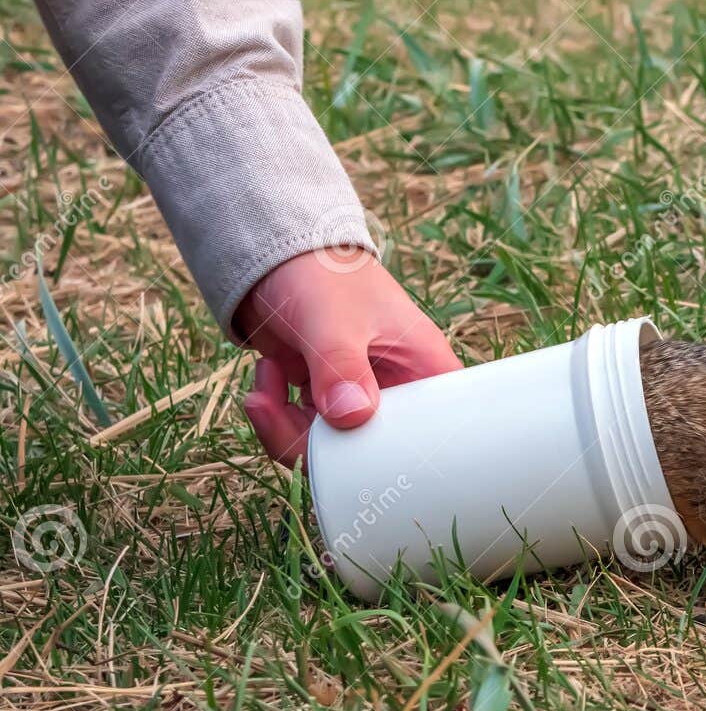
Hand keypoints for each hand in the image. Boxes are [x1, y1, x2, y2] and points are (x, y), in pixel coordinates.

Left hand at [237, 249, 461, 466]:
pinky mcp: (327, 397)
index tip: (352, 454)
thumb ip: (341, 366)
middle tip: (277, 415)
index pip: (437, 433)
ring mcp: (361, 396)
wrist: (275, 251)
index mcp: (425, 371)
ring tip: (264, 387)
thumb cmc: (322, 273)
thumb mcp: (333, 319)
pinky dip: (279, 416)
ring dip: (288, 429)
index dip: (403, 458)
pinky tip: (266, 379)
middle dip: (321, 446)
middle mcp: (399, 390)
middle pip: (375, 454)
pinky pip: (308, 432)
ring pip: (335, 449)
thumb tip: (350, 417)